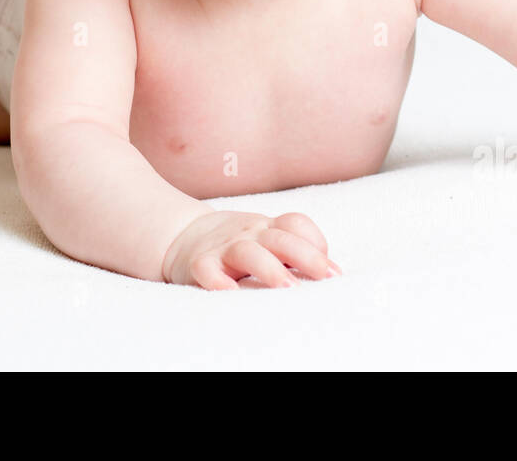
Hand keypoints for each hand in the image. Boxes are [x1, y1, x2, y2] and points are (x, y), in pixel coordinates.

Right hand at [162, 211, 342, 289]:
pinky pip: (206, 269)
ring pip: (247, 252)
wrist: (183, 237)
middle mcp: (249, 233)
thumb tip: (332, 273)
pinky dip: (218, 280)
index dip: (315, 242)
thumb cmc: (238, 244)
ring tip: (288, 287)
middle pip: (279, 237)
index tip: (332, 272)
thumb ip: (294, 251)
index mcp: (267, 227)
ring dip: (269, 268)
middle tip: (323, 277)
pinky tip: (230, 292)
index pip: (295, 223)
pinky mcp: (200, 263)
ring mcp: (224, 247)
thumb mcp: (266, 239)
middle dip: (304, 256)